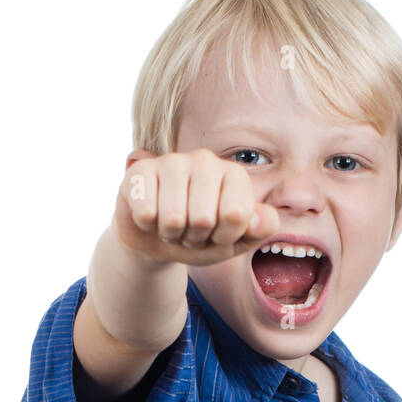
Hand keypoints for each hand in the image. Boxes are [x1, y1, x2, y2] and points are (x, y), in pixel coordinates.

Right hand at [112, 148, 281, 266]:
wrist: (157, 240)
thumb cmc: (201, 237)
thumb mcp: (235, 241)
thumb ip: (260, 229)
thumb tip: (260, 219)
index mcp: (234, 174)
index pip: (236, 215)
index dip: (224, 237)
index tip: (218, 233)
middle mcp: (205, 160)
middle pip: (203, 219)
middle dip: (195, 238)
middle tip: (191, 231)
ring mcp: (172, 161)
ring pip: (173, 218)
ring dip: (171, 234)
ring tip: (172, 225)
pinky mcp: (140, 171)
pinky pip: (146, 213)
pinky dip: (148, 226)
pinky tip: (150, 216)